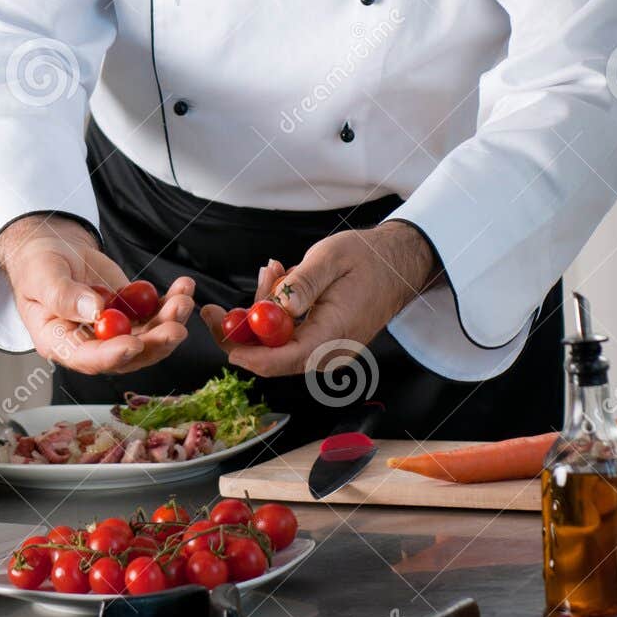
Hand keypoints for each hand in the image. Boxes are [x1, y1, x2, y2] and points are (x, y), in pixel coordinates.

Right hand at [0, 213, 194, 374]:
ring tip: (183, 300)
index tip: (135, 344)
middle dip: (155, 343)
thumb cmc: (38, 265)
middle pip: (127, 355)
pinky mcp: (129, 314)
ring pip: (147, 337)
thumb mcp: (43, 276)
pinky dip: (170, 304)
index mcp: (60, 342)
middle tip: (176, 327)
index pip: (88, 359)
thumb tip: (95, 311)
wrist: (53, 248)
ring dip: (168, 322)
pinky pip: (153, 315)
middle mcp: (90, 343)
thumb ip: (64, 295)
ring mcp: (113, 331)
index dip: (114, 356)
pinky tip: (183, 288)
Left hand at [201, 221, 438, 377]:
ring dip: (261, 315)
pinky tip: (281, 283)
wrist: (399, 264)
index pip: (282, 359)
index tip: (218, 333)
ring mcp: (327, 352)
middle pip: (271, 357)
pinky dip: (276, 315)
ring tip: (272, 272)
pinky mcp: (324, 344)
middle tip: (217, 306)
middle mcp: (329, 353)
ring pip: (277, 345)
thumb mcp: (332, 257)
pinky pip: (289, 337)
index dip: (245, 351)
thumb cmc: (369, 258)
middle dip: (242, 330)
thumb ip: (304, 282)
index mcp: (333, 335)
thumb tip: (276, 305)